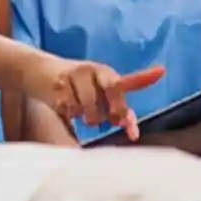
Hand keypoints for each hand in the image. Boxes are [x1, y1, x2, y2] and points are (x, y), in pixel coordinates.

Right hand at [21, 55, 164, 139]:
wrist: (37, 69)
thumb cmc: (73, 86)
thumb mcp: (96, 93)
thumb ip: (116, 109)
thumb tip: (132, 131)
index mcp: (106, 73)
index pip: (128, 80)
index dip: (146, 77)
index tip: (163, 71)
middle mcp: (93, 70)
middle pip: (112, 90)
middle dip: (114, 110)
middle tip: (112, 121)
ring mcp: (75, 74)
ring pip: (89, 107)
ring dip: (86, 117)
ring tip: (81, 114)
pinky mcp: (58, 82)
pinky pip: (69, 108)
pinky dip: (68, 113)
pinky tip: (63, 106)